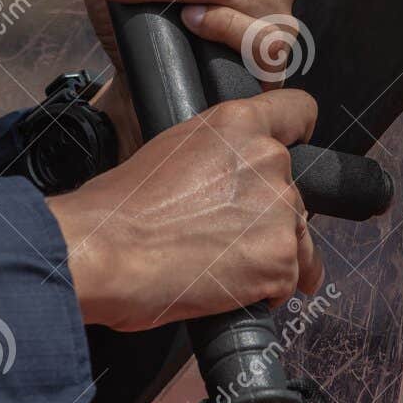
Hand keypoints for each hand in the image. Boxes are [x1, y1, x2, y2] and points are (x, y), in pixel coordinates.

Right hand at [48, 89, 324, 330]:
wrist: (104, 253)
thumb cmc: (118, 209)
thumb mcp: (169, 151)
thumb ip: (214, 156)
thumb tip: (223, 183)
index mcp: (236, 124)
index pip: (298, 111)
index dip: (298, 134)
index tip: (297, 147)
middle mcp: (267, 159)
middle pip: (296, 191)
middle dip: (270, 216)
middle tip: (228, 238)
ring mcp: (279, 210)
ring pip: (298, 239)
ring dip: (272, 256)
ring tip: (227, 271)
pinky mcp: (280, 258)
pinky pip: (290, 280)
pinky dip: (266, 291)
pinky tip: (228, 291)